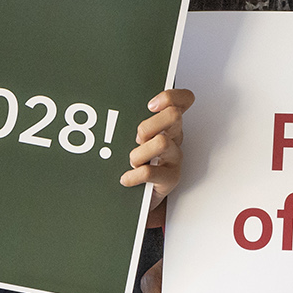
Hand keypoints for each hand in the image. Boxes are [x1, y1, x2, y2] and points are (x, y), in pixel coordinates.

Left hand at [123, 88, 193, 208]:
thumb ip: (132, 120)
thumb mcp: (136, 136)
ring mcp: (175, 157)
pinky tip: (126, 178)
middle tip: (138, 138)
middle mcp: (175, 137)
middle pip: (173, 115)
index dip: (169, 97)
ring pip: (161, 142)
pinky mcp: (171, 177)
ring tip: (133, 161)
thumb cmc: (139, 161)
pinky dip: (133, 175)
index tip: (150, 105)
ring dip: (139, 152)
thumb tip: (109, 108)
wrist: (143, 195)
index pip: (183, 100)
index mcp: (169, 123)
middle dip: (149, 124)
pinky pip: (149, 172)